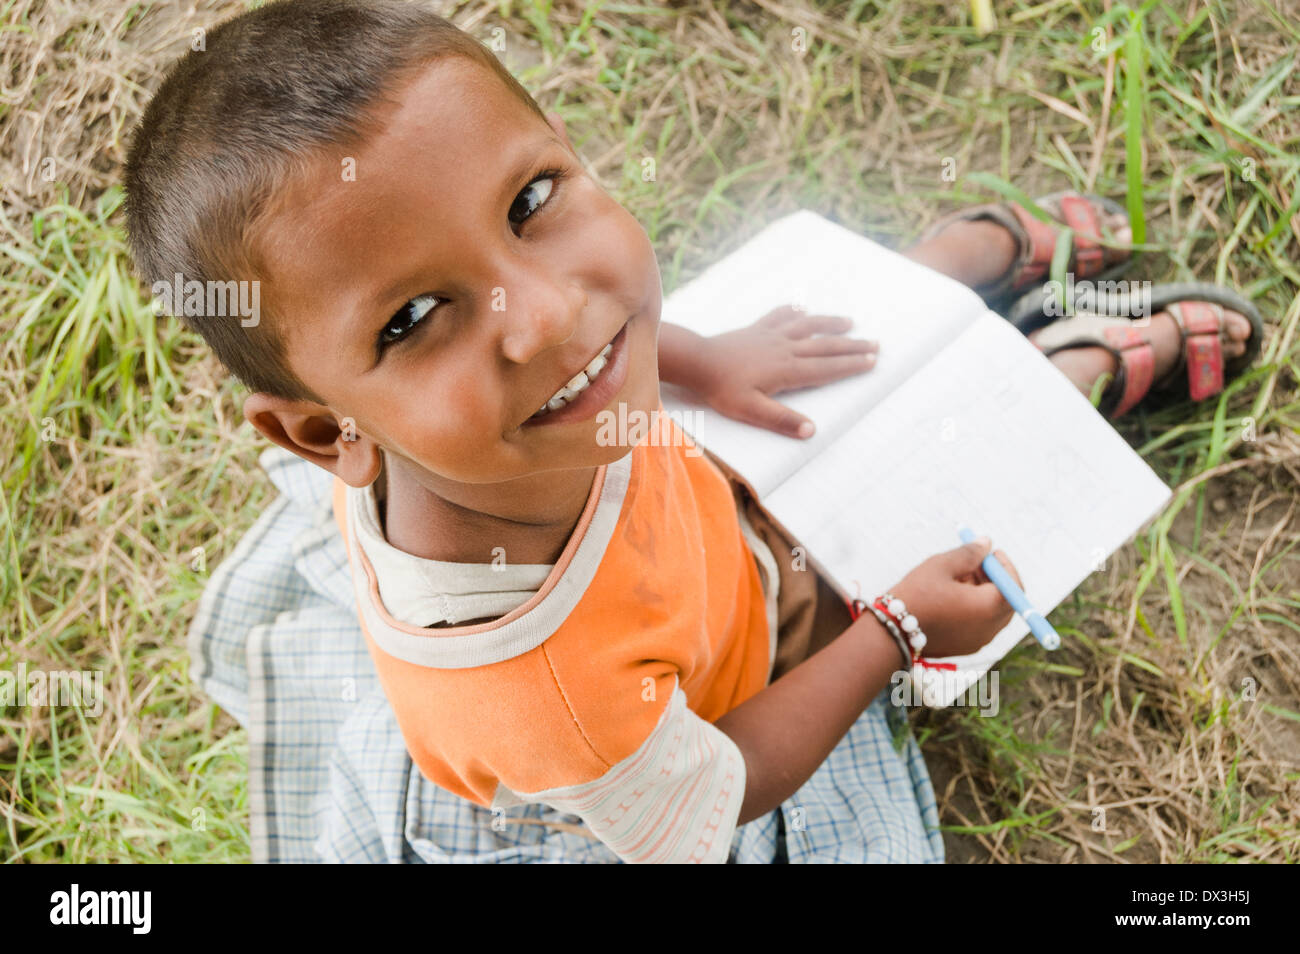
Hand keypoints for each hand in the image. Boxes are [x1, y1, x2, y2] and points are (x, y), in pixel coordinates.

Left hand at [692, 305, 877, 438]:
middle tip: (875, 344)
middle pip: (824, 346)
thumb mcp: (751, 411)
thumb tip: (811, 431)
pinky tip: (801, 307)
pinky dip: (793, 312)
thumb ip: (781, 420)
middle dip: (851, 346)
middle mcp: (784, 349)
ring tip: (849, 322)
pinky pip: (779, 317)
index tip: (872, 361)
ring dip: (830, 324)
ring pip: (807, 326)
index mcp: (787, 371)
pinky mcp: (756, 329)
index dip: (851, 365)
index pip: (826, 368)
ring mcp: (770, 336)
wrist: (697, 361)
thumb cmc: (722, 389)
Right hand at [887, 537, 1022, 658]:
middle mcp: (989, 629)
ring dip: (982, 593)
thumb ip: (969, 553)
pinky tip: (950, 596)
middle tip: (974, 562)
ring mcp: (977, 641)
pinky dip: (973, 608)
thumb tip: (987, 543)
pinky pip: (979, 624)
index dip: (1005, 566)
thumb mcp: (941, 566)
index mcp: (988, 608)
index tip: (991, 552)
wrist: (890, 633)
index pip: (1013, 586)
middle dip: (993, 579)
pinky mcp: (964, 648)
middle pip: (1004, 600)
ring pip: (991, 613)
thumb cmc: (916, 596)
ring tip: (956, 577)